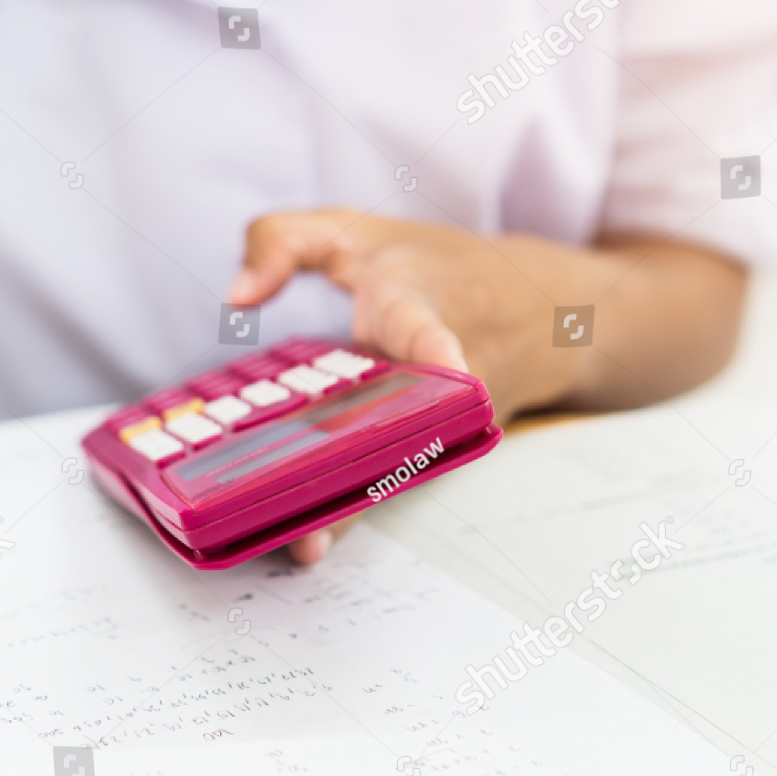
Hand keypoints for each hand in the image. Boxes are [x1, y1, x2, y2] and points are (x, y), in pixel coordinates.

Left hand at [230, 209, 746, 562]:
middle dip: (370, 468)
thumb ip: (283, 241)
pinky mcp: (445, 448)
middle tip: (318, 516)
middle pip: (410, 424)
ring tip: (304, 545)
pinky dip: (355, 507)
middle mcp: (448, 372)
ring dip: (355, 506)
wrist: (541, 311)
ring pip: (403, 467)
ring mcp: (451, 420)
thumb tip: (235, 299)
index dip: (439, 347)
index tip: (451, 368)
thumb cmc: (431, 267)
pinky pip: (397, 479)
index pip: (430, 322)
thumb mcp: (354, 230)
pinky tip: (310, 539)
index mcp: (424, 304)